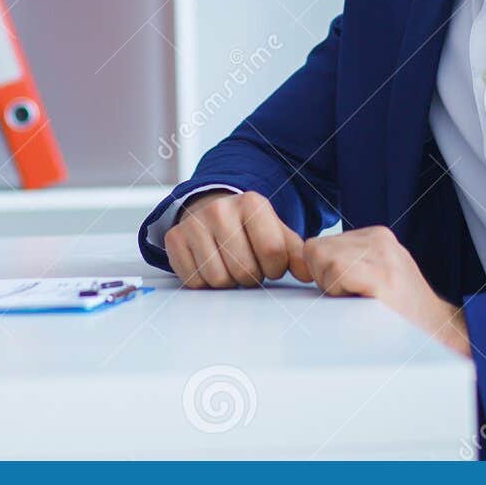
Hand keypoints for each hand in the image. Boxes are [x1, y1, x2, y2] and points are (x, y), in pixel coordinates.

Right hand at [164, 190, 312, 287]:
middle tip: (247, 264)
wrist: (209, 213)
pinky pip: (195, 281)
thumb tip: (310, 274)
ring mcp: (195, 223)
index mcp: (251, 203)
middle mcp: (220, 208)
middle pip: (245, 270)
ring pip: (219, 279)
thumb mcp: (277, 234)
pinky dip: (205, 281)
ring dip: (228, 281)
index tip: (270, 263)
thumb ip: (297, 254)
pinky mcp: (175, 238)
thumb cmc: (249, 230)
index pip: (273, 253)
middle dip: (251, 276)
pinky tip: (209, 265)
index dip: (275, 268)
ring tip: (229, 265)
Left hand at [303, 226, 470, 355]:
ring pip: (321, 258)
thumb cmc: (398, 313)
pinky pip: (336, 270)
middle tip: (353, 297)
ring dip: (331, 285)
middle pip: (314, 249)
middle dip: (323, 277)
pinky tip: (363, 301)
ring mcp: (382, 254)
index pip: (319, 244)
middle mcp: (378, 238)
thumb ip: (345, 261)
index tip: (345, 290)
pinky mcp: (383, 273)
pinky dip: (339, 289)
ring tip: (361, 300)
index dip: (321, 273)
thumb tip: (303, 263)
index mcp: (375, 236)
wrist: (438, 332)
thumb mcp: (372, 275)